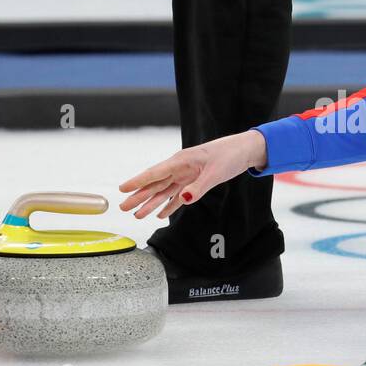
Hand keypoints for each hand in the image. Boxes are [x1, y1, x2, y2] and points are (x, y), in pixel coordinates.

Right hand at [118, 130, 267, 219]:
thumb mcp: (215, 172)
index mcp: (181, 161)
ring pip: (164, 191)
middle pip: (155, 184)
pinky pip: (178, 195)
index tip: (122, 188)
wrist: (243, 150)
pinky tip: (160, 214)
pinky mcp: (194, 181)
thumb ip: (198, 187)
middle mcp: (180, 168)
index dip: (137, 181)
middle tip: (123, 207)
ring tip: (137, 215)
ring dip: (151, 203)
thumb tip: (184, 199)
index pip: (155, 173)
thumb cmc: (229, 155)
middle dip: (139, 196)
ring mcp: (186, 175)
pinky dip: (170, 205)